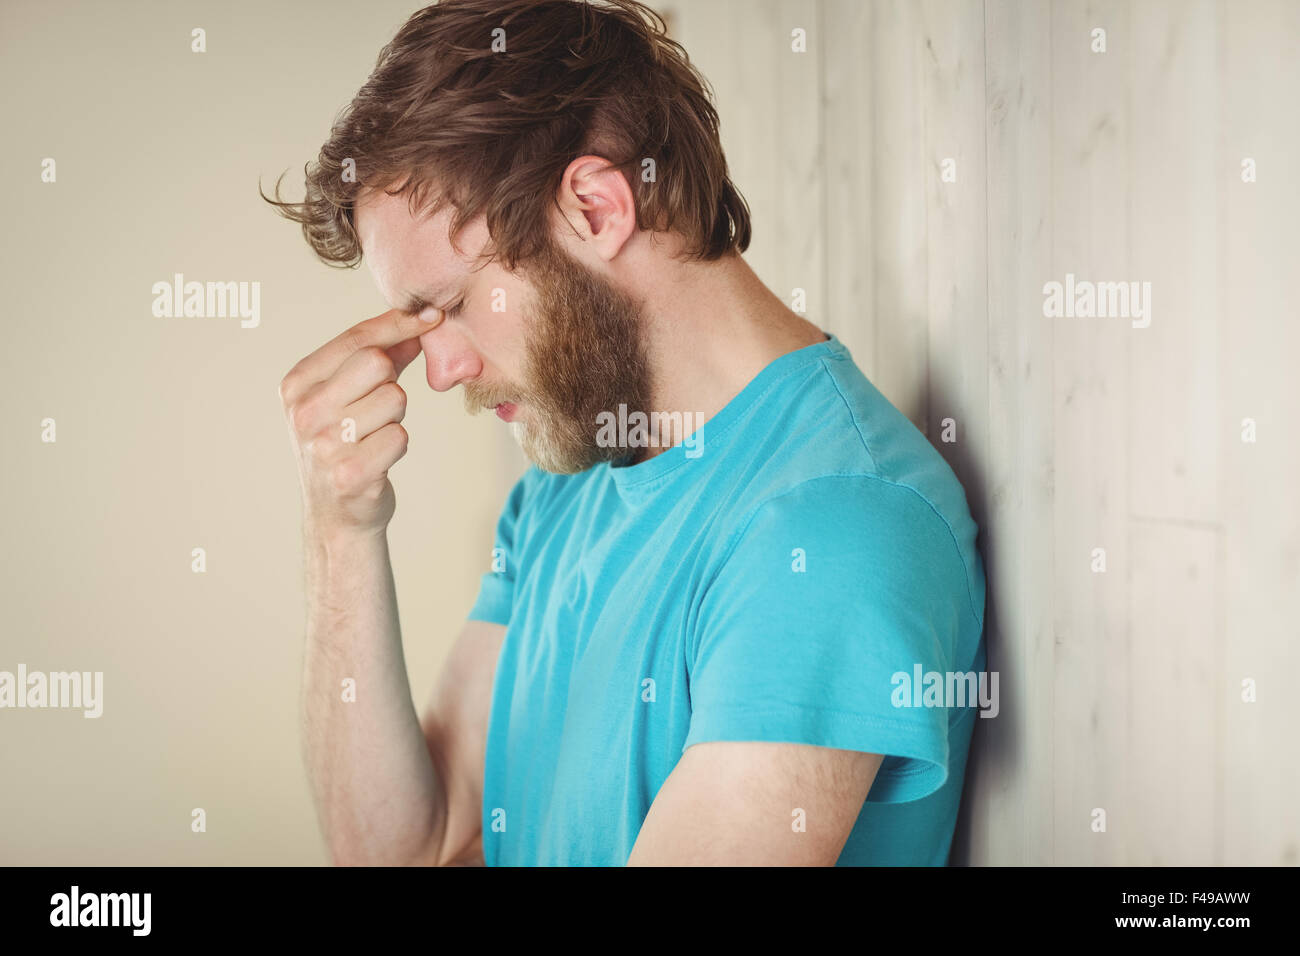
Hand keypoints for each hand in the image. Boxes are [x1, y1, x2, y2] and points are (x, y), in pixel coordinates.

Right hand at [279, 308, 442, 535]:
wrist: (335, 517)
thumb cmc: (343, 448)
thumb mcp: (344, 398)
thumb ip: (377, 358)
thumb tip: (420, 321)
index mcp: (296, 385)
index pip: (356, 338)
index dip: (399, 323)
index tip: (433, 316)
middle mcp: (304, 412)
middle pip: (377, 363)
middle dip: (392, 381)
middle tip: (378, 408)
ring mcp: (323, 444)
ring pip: (393, 399)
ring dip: (395, 418)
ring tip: (372, 438)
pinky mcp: (350, 474)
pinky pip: (399, 437)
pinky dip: (397, 445)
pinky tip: (377, 459)